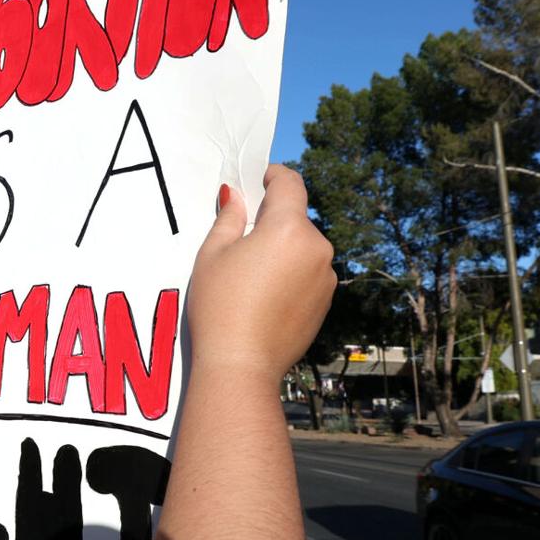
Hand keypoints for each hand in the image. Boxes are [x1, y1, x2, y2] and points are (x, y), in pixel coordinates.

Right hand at [186, 165, 336, 382]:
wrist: (242, 364)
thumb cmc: (220, 305)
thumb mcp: (213, 254)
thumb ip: (229, 217)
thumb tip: (236, 195)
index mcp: (288, 228)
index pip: (290, 183)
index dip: (272, 175)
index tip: (257, 180)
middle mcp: (317, 248)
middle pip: (296, 218)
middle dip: (272, 220)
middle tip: (241, 237)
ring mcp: (326, 277)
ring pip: (304, 247)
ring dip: (283, 249)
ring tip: (251, 275)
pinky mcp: (326, 301)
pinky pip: (310, 273)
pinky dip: (292, 273)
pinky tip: (265, 296)